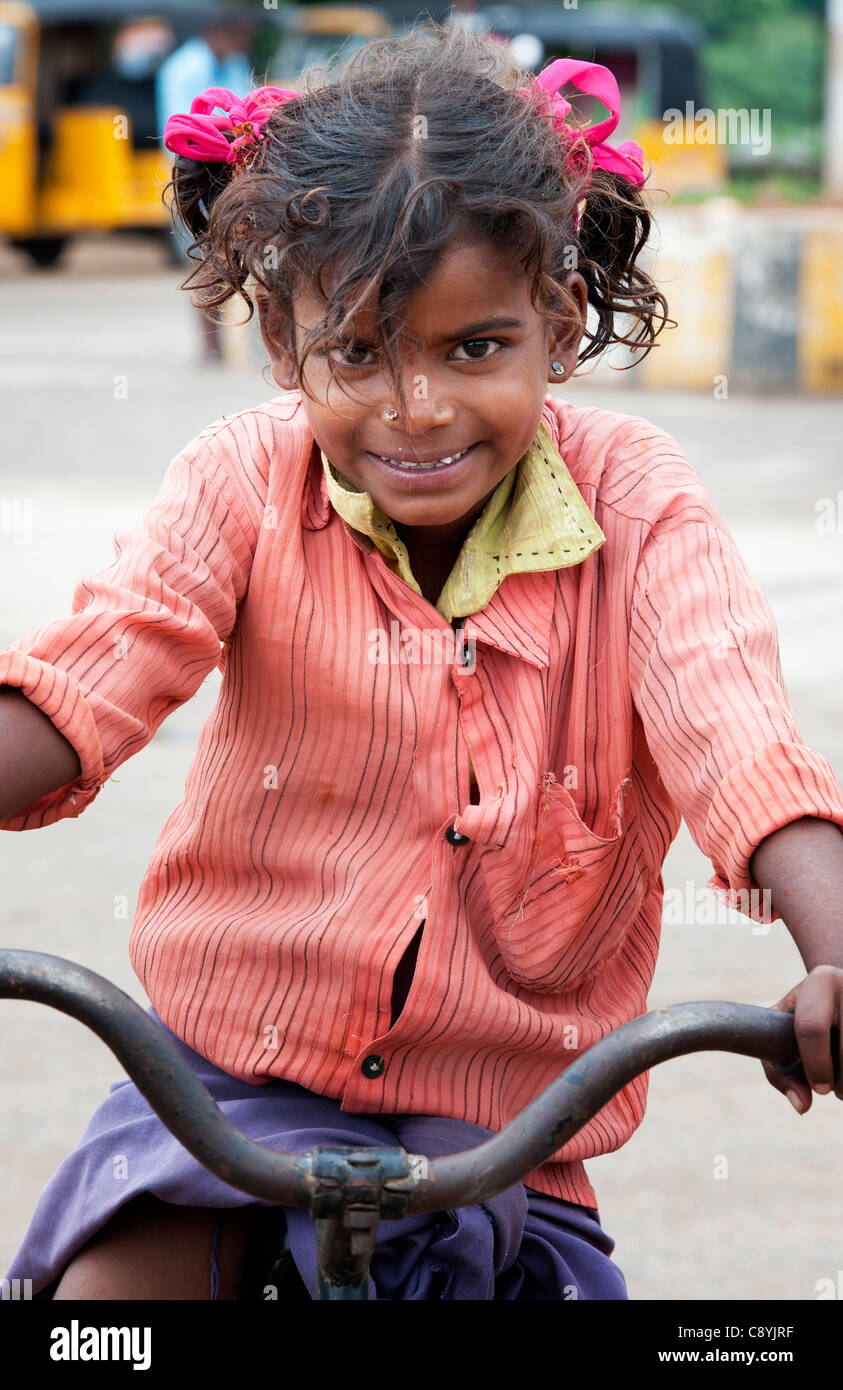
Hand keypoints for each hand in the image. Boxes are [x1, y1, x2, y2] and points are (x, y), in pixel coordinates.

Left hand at [763, 965, 842, 1113]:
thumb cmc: (805, 1016)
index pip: (811, 1028)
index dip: (815, 1065)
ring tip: (842, 1082)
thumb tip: (802, 1105)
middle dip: (840, 1082)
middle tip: (833, 1089)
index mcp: (820, 982)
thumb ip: (780, 1071)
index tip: (818, 1088)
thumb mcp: (784, 1031)